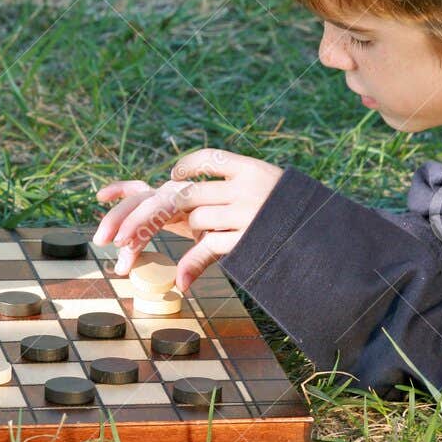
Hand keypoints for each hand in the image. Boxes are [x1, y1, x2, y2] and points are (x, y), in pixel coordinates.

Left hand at [95, 148, 283, 289]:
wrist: (336, 244)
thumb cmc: (290, 226)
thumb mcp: (259, 202)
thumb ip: (216, 200)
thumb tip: (169, 198)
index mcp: (247, 168)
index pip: (202, 159)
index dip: (175, 169)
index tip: (116, 194)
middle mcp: (245, 183)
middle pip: (175, 195)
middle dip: (135, 217)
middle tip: (104, 239)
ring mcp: (246, 209)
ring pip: (194, 221)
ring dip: (184, 240)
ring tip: (191, 258)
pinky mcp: (249, 235)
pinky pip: (207, 248)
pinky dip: (191, 265)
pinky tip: (180, 282)